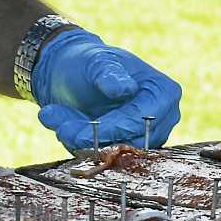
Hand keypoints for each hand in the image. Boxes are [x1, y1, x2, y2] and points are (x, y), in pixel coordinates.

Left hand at [31, 28, 182, 151]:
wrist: (72, 75)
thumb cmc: (89, 63)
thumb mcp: (97, 61)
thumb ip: (110, 74)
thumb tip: (125, 89)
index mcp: (164, 92)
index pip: (141, 120)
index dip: (111, 129)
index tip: (80, 134)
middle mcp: (164, 119)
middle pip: (130, 142)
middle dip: (92, 138)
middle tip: (61, 128)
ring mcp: (148, 137)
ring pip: (115, 154)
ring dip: (81, 141)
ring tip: (55, 117)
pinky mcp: (128, 151)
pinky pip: (104, 158)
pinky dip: (79, 145)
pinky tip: (62, 124)